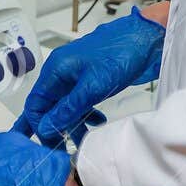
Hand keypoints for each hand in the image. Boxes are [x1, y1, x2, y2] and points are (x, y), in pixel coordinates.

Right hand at [15, 6, 164, 148]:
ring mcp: (77, 76)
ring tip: (83, 138)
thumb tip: (46, 127)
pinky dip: (85, 114)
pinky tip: (97, 121)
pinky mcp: (91, 80)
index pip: (35, 103)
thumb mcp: (93, 86)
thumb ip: (68, 108)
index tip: (50, 143)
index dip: (40, 125)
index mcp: (56, 69)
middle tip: (63, 146)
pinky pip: (80, 102)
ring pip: (65, 106)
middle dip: (55, 127)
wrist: (149, 40)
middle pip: (48, 106)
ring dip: (72, 123)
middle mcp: (63, 72)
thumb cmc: (122, 52)